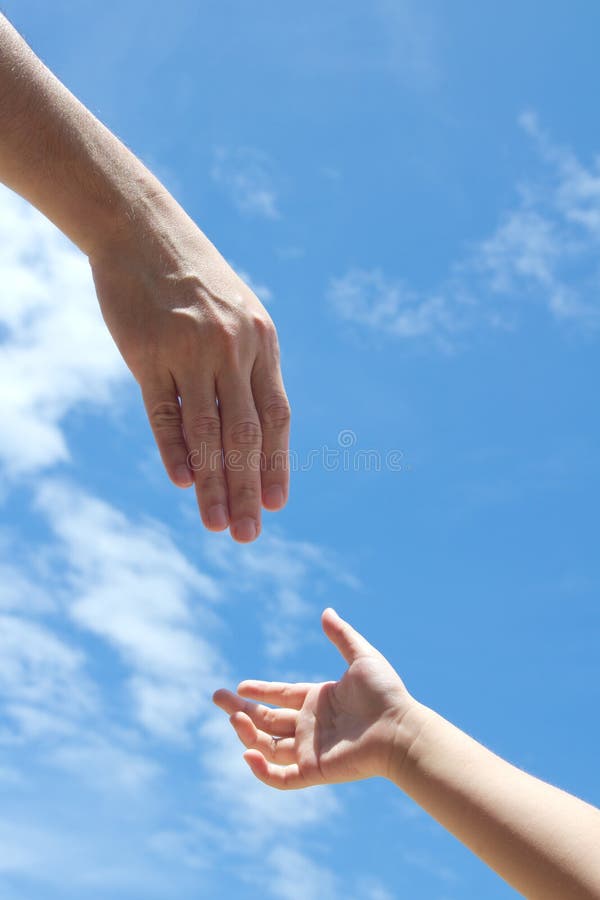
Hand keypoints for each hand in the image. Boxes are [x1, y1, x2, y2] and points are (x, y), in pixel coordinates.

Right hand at [89, 191, 289, 542]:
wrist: (144, 230)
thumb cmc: (192, 279)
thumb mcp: (236, 314)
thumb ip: (248, 364)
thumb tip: (252, 424)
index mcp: (262, 343)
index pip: (276, 418)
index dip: (277, 464)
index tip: (277, 504)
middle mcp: (234, 349)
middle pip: (246, 434)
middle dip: (250, 489)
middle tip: (249, 534)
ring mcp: (191, 350)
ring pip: (208, 432)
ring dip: (214, 483)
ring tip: (217, 524)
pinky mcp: (148, 353)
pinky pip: (165, 412)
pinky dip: (174, 449)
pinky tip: (182, 482)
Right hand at [213, 608, 423, 788]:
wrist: (400, 728)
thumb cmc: (385, 693)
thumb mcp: (362, 657)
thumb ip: (342, 636)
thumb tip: (326, 612)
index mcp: (318, 700)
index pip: (280, 696)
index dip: (260, 691)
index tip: (239, 685)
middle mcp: (310, 725)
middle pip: (266, 720)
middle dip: (241, 710)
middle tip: (216, 697)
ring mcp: (310, 749)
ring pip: (268, 745)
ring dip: (247, 733)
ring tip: (233, 717)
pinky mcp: (314, 770)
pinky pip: (281, 777)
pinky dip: (261, 771)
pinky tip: (247, 754)